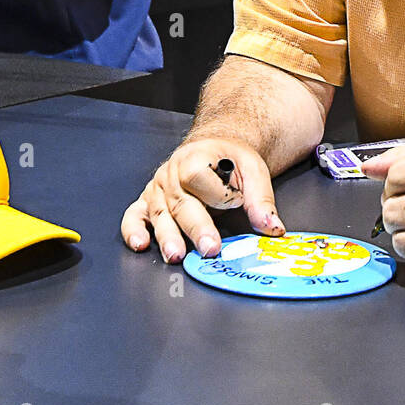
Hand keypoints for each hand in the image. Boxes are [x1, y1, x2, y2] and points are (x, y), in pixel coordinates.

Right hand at [120, 137, 284, 262]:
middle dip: (196, 228)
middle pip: (182, 203)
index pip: (202, 179)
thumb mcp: (252, 169)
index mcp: (196, 160)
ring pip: (160, 215)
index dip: (220, 194)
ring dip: (167, 236)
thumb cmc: (229, 160)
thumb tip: (272, 227)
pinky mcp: (148, 204)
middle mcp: (172, 175)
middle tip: (210, 248)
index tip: (235, 203)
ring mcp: (158, 191)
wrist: (213, 149)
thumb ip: (261, 199)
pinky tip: (140, 244)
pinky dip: (133, 230)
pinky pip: (134, 216)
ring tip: (177, 255)